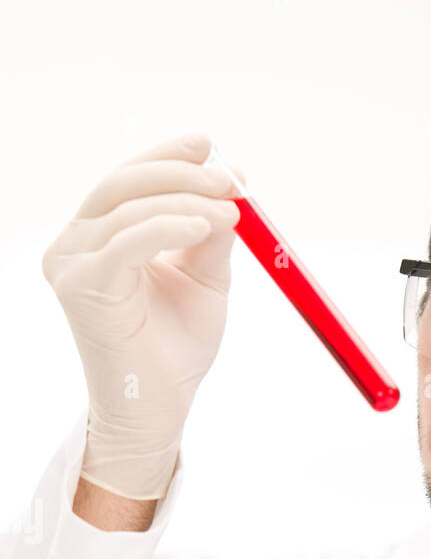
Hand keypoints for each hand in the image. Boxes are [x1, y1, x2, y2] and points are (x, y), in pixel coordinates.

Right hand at [41, 132, 244, 498]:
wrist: (161, 408)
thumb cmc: (176, 350)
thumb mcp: (203, 279)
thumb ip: (209, 235)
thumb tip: (228, 192)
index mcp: (101, 236)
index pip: (130, 179)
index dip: (170, 157)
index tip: (214, 149)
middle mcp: (77, 244)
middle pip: (125, 183)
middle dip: (182, 174)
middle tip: (231, 180)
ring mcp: (71, 263)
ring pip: (129, 207)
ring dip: (186, 201)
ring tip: (229, 211)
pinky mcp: (80, 286)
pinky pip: (127, 240)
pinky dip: (168, 226)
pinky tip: (204, 227)